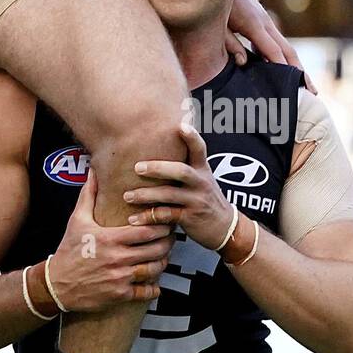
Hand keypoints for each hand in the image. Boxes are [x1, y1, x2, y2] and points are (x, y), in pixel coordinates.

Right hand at [48, 169, 174, 309]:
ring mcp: (119, 278)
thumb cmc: (69, 249)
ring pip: (153, 270)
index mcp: (110, 238)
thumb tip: (93, 171)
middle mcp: (118, 258)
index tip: (165, 222)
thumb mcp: (77, 220)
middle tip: (171, 238)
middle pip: (154, 249)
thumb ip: (88, 195)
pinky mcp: (119, 294)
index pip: (145, 230)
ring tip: (164, 256)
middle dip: (167, 243)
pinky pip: (145, 292)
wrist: (57, 283)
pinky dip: (154, 288)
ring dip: (162, 263)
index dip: (159, 226)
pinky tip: (155, 283)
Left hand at [124, 125, 233, 249]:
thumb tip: (157, 143)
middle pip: (181, 171)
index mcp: (202, 169)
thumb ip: (184, 164)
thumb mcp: (201, 178)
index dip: (192, 137)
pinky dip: (149, 217)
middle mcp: (201, 182)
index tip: (181, 125)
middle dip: (157, 168)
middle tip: (136, 167)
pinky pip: (167, 216)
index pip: (199, 149)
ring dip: (146, 195)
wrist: (225, 227)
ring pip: (170, 194)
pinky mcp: (191, 218)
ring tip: (127, 196)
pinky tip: (133, 218)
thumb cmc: (204, 198)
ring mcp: (197, 201)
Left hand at [227, 0, 315, 92]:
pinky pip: (277, 42)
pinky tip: (285, 71)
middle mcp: (265, 23)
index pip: (273, 51)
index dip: (283, 68)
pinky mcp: (264, 22)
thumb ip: (230, 43)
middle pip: (288, 51)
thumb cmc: (218, 2)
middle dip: (300, 71)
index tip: (292, 85)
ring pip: (285, 47)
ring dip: (297, 66)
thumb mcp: (219, 23)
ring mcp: (266, 22)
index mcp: (253, 25)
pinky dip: (284, 57)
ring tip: (306, 86)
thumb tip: (242, 63)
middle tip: (313, 92)